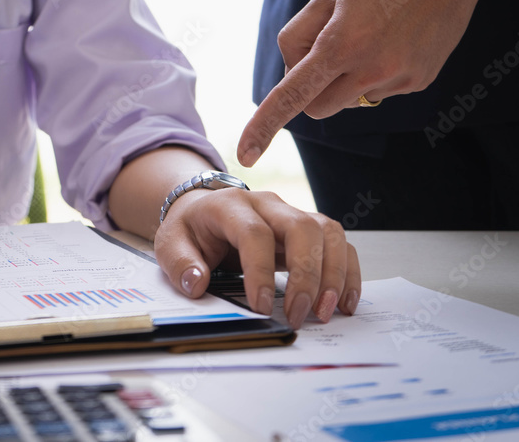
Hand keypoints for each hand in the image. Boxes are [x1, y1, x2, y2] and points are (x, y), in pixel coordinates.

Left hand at [154, 188, 360, 328]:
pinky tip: (344, 302)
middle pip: (301, 228)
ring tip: (325, 312)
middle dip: (306, 275)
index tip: (261, 307)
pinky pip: (339, 243)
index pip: (254, 234)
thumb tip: (197, 284)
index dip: (261, 271)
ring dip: (333, 274)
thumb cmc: (191, 229)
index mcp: (230, 205)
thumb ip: (180, 263)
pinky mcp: (307, 229)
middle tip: (298, 315)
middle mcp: (267, 203)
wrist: (203, 210)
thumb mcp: (170, 243)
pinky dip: (347, 272)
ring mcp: (291, 213)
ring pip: (327, 232)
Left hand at [236, 0, 518, 166]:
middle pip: (317, 107)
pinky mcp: (421, 81)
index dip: (263, 127)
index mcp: (340, 44)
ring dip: (344, 78)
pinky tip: (393, 36)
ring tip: (367, 31)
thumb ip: (296, 38)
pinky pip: (379, 90)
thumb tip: (291, 76)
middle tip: (323, 45)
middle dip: (308, 89)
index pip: (292, 96)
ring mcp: (400, 79)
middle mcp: (372, 69)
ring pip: (349, 100)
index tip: (245, 155)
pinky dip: (374, 72)